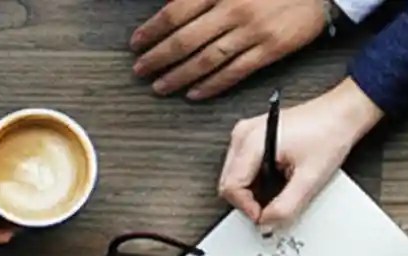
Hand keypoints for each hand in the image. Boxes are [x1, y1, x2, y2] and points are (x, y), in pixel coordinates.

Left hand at [131, 0, 328, 99]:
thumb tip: (172, 5)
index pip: (175, 12)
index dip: (152, 30)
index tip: (136, 43)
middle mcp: (234, 10)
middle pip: (186, 40)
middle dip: (158, 58)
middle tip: (140, 70)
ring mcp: (252, 32)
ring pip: (206, 60)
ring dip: (179, 76)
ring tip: (161, 87)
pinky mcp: (271, 49)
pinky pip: (235, 72)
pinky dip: (212, 85)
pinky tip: (194, 93)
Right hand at [219, 79, 383, 231]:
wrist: (342, 113)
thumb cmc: (329, 133)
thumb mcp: (310, 178)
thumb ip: (286, 206)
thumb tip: (268, 223)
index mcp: (253, 141)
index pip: (231, 187)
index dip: (246, 208)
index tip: (264, 217)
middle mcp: (244, 134)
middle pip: (229, 182)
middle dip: (248, 201)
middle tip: (271, 209)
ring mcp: (247, 133)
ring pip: (235, 176)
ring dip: (253, 192)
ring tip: (278, 191)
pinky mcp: (254, 136)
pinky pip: (244, 167)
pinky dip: (256, 181)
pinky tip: (276, 181)